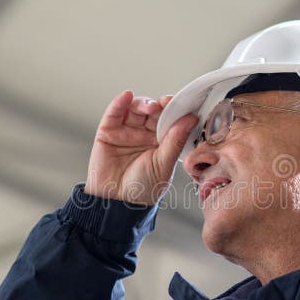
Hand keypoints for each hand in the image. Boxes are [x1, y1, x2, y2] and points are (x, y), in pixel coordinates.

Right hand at [85, 90, 197, 204]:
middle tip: (166, 104)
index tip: (181, 105)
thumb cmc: (143, 189)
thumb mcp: (164, 164)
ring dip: (143, 103)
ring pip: (135, 108)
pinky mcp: (108, 132)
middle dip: (160, 105)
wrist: (117, 203)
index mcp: (162, 141)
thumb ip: (175, 140)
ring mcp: (126, 131)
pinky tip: (127, 96)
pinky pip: (114, 113)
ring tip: (150, 107)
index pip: (169, 119)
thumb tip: (191, 118)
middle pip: (153, 111)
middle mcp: (144, 134)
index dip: (175, 110)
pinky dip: (120, 103)